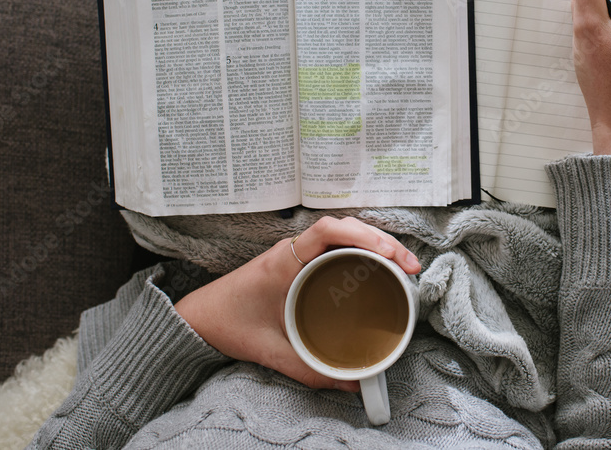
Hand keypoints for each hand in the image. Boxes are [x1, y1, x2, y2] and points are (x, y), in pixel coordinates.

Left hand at [174, 216, 420, 391]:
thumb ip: (310, 370)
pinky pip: (338, 244)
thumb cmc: (231, 325)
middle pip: (346, 227)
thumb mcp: (271, 351)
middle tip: (409, 265)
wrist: (201, 317)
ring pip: (345, 233)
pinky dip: (363, 249)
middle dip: (383, 241)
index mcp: (284, 260)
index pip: (327, 230)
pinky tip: (381, 264)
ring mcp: (299, 251)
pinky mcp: (302, 259)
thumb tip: (353, 384)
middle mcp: (293, 249)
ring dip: (376, 242)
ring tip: (403, 263)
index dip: (361, 235)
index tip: (387, 253)